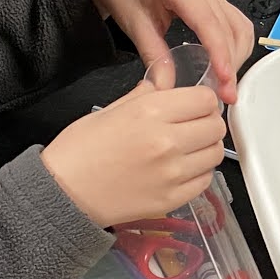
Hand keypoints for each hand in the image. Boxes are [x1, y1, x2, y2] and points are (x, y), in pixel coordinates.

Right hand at [42, 80, 226, 227]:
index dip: (203, 100)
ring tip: (188, 148)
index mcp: (151, 113)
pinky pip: (205, 180)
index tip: (195, 105)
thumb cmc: (79, 152)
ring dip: (206, 148)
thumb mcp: (109, 110)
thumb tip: (165, 80)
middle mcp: (167, 141)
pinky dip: (199, 172)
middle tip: (193, 126)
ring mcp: (172, 173)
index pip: (206, 99)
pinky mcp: (173, 198)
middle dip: (207, 122)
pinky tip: (181, 168)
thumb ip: (145, 94)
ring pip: (215, 153)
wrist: (64, 193)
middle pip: (216, 126)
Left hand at [81, 0, 254, 103]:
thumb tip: (167, 88)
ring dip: (237, 56)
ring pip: (238, 27)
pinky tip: (226, 64)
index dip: (220, 55)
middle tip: (225, 94)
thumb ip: (153, 55)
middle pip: (230, 29)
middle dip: (231, 64)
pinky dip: (235, 46)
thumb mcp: (133, 24)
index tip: (224, 81)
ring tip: (225, 83)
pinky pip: (234, 23)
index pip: (209, 24)